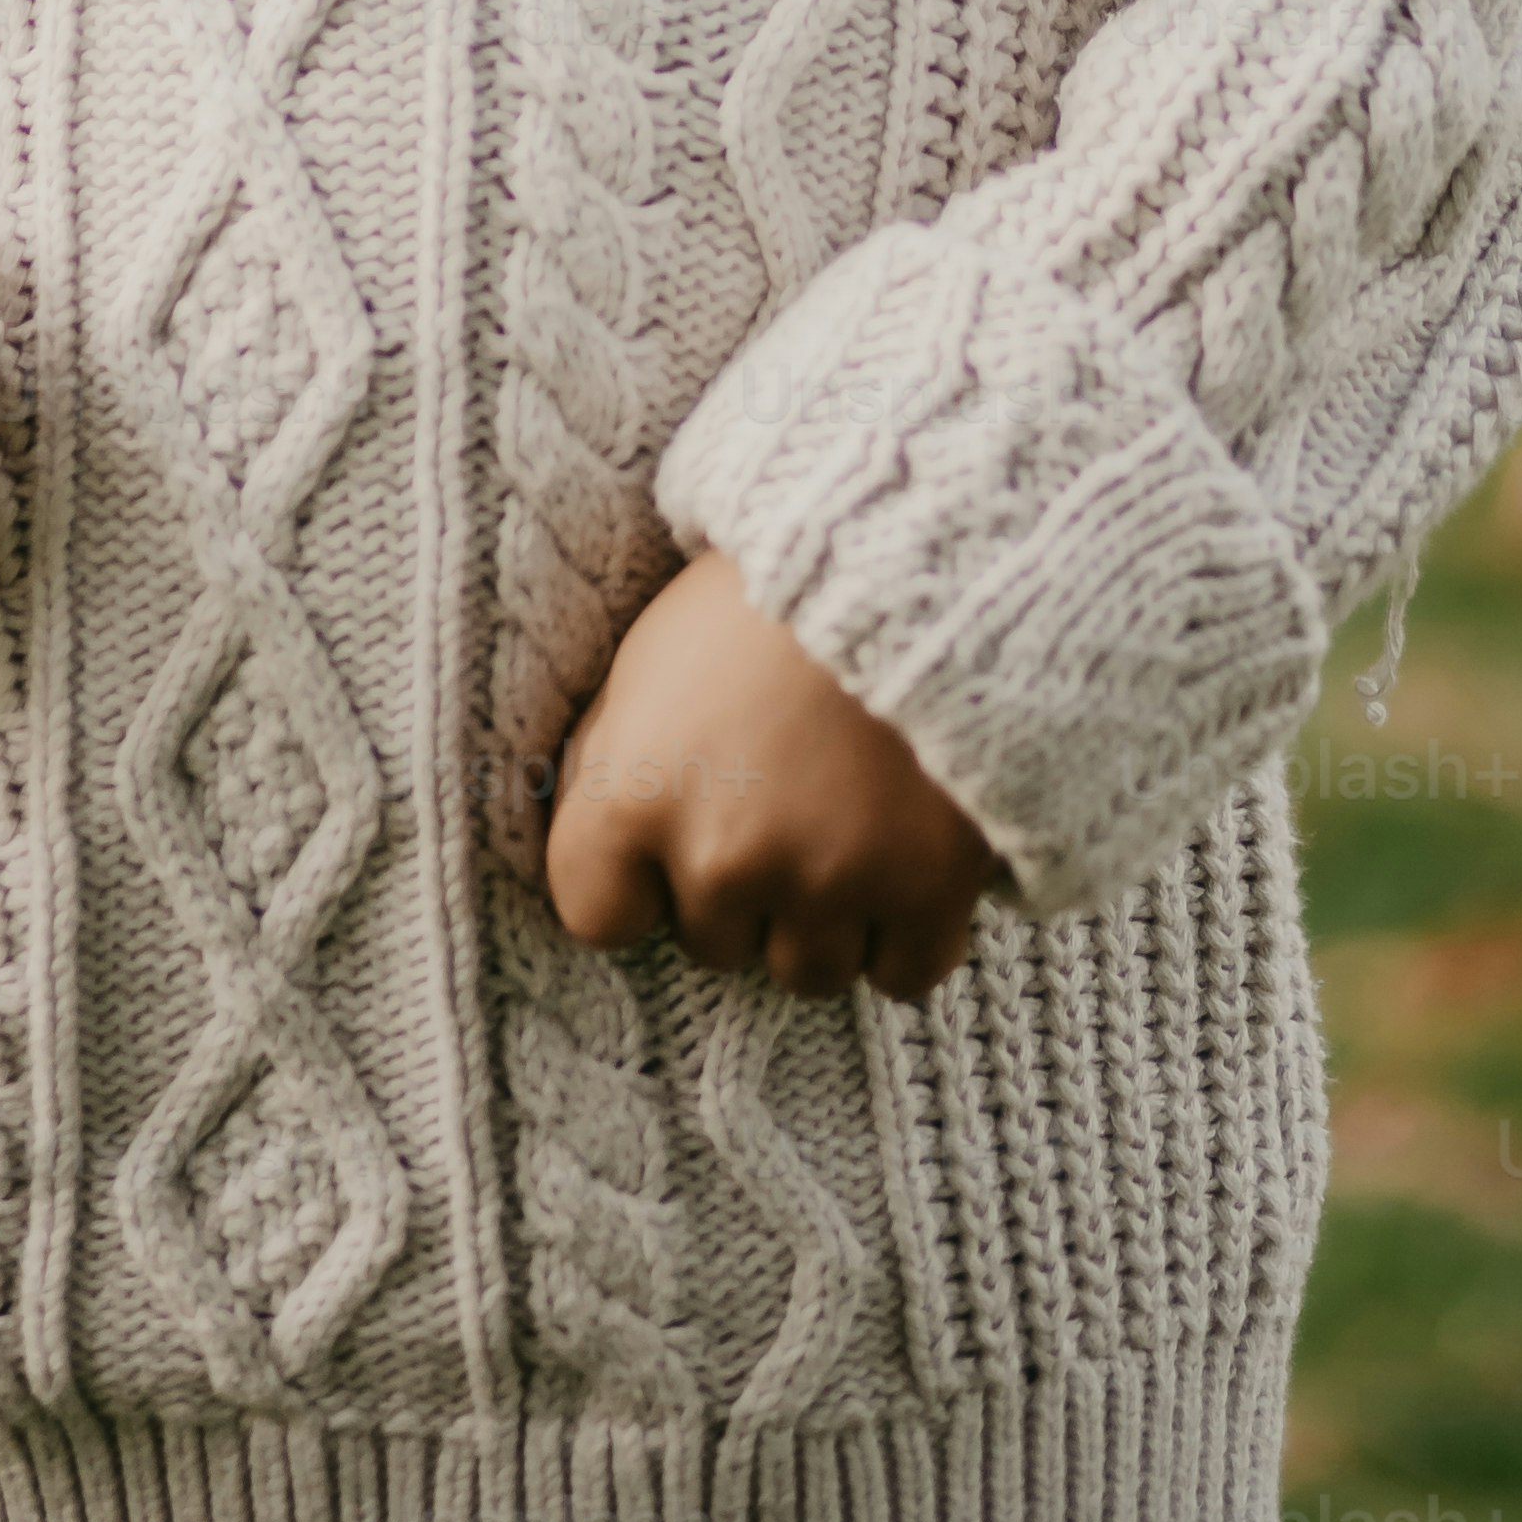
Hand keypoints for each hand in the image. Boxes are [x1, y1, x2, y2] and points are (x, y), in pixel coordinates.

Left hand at [540, 546, 1009, 1000]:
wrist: (915, 546)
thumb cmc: (766, 592)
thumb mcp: (650, 656)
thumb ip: (615, 762)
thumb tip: (604, 849)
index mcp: (635, 791)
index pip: (594, 914)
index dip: (633, 880)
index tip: (671, 837)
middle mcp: (721, 855)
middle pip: (711, 943)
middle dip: (741, 884)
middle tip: (783, 793)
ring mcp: (827, 881)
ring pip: (804, 971)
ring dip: (822, 916)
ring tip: (846, 820)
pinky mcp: (927, 892)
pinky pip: (902, 975)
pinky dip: (907, 931)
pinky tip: (908, 856)